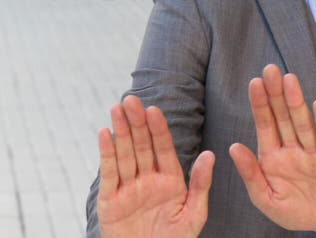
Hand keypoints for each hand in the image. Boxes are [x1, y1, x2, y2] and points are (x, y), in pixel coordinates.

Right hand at [97, 95, 214, 237]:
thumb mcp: (193, 215)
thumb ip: (200, 185)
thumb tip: (210, 154)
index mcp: (170, 180)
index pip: (163, 148)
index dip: (158, 129)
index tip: (154, 110)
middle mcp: (147, 179)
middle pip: (141, 146)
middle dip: (136, 123)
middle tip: (131, 99)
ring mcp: (128, 188)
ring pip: (124, 154)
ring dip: (120, 131)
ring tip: (117, 108)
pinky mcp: (110, 200)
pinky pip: (109, 173)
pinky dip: (106, 153)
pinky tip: (104, 133)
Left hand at [229, 65, 315, 236]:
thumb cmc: (295, 210)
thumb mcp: (266, 199)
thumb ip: (250, 174)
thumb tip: (233, 146)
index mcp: (273, 157)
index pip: (265, 125)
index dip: (260, 104)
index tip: (254, 82)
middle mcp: (293, 150)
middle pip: (283, 117)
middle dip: (276, 94)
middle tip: (270, 69)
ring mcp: (314, 154)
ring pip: (303, 124)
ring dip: (296, 102)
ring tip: (289, 80)